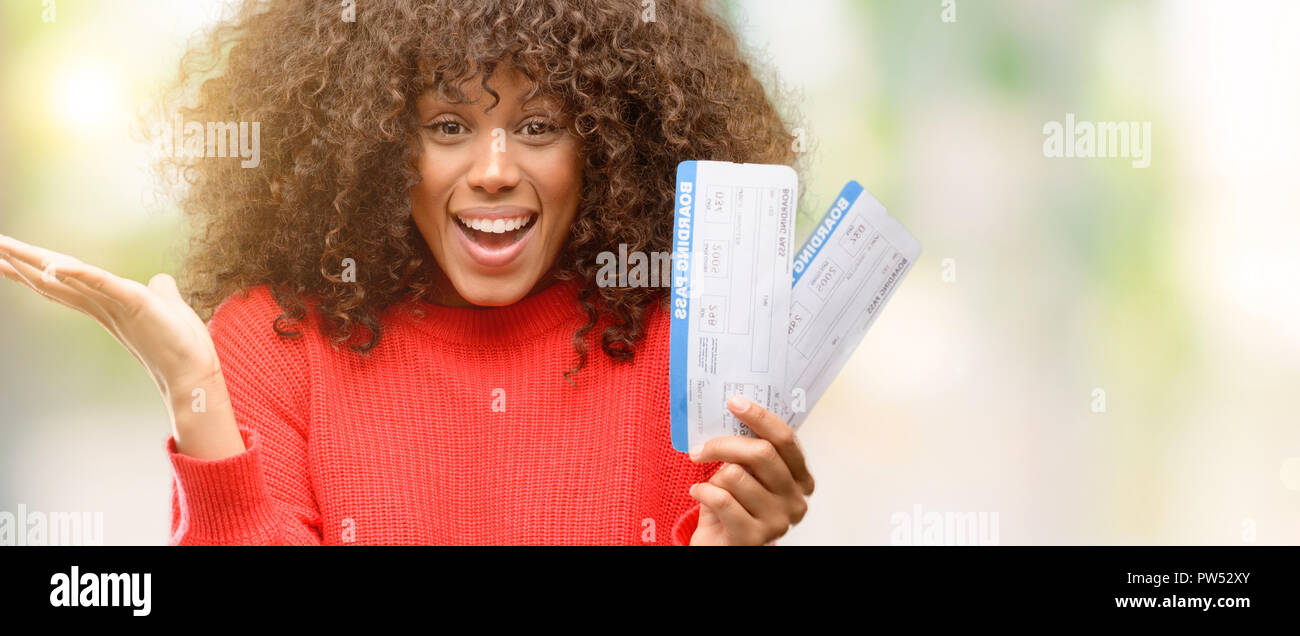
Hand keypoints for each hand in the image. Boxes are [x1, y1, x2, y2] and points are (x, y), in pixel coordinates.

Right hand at [0, 233, 244, 459]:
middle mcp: (101, 305)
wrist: (195, 373)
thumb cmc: (181, 344)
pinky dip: (78, 273)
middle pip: (50, 278)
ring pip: (64, 278)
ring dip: (31, 261)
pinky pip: (101, 283)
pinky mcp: (135, 302)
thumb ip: (161, 290)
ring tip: (0, 247)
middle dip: (17, 261)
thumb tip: (161, 279)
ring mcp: (114, 305)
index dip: (30, 268)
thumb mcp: (167, 306)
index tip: (0, 255)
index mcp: (105, 303)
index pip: (60, 281)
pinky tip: (54, 264)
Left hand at [687, 395, 814, 544]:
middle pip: (761, 453)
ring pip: (736, 476)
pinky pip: (721, 499)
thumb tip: (733, 413)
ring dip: (714, 478)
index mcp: (801, 480)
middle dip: (724, 445)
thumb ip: (750, 452)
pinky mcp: (754, 537)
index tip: (734, 402)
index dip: (759, 417)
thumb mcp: (747, 475)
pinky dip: (702, 492)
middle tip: (701, 448)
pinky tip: (698, 494)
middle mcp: (796, 501)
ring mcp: (778, 522)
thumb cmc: (733, 506)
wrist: (721, 546)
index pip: (785, 439)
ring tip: (712, 488)